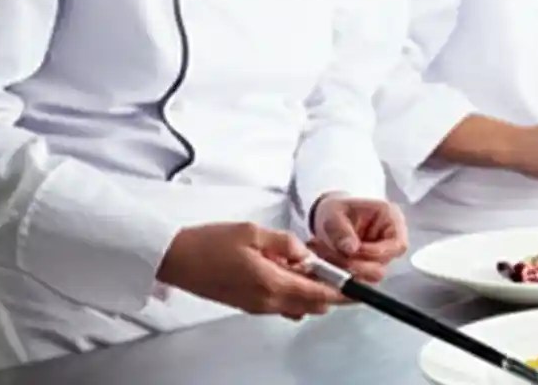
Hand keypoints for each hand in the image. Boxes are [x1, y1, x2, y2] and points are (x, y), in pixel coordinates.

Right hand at [157, 222, 347, 320]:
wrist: (176, 259)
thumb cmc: (209, 243)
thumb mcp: (252, 232)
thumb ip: (285, 243)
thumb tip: (305, 254)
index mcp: (270, 283)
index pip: (317, 294)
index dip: (343, 292)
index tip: (360, 288)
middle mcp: (266, 300)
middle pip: (312, 305)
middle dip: (331, 291)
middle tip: (343, 272)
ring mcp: (257, 305)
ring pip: (298, 306)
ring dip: (312, 292)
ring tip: (316, 268)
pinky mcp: (248, 305)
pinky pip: (281, 304)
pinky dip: (295, 292)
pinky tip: (292, 272)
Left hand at [309, 195, 407, 283]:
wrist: (328, 217)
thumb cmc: (336, 209)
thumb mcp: (334, 214)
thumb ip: (342, 230)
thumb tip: (351, 249)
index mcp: (391, 219)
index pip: (397, 244)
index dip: (377, 253)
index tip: (352, 252)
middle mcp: (391, 239)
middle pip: (385, 262)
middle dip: (359, 265)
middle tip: (335, 259)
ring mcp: (382, 254)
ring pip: (372, 273)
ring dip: (350, 271)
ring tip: (329, 259)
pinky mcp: (370, 266)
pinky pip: (362, 278)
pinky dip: (345, 274)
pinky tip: (330, 264)